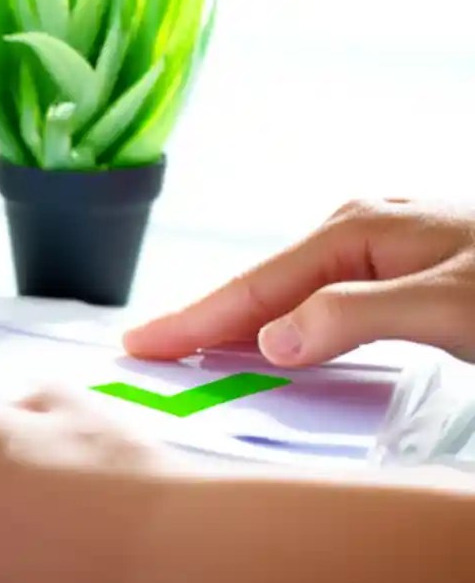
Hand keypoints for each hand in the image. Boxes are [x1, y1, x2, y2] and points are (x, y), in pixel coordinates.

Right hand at [123, 198, 474, 366]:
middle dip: (200, 318)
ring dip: (237, 322)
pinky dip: (280, 323)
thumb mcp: (450, 305)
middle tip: (146, 351)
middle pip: (258, 284)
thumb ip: (357, 316)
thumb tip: (273, 338)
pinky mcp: (397, 272)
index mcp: (354, 231)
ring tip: (190, 349)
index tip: (138, 346)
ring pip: (285, 291)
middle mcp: (358, 231)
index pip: (252, 287)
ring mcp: (378, 249)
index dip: (192, 320)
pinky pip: (315, 299)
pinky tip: (273, 340)